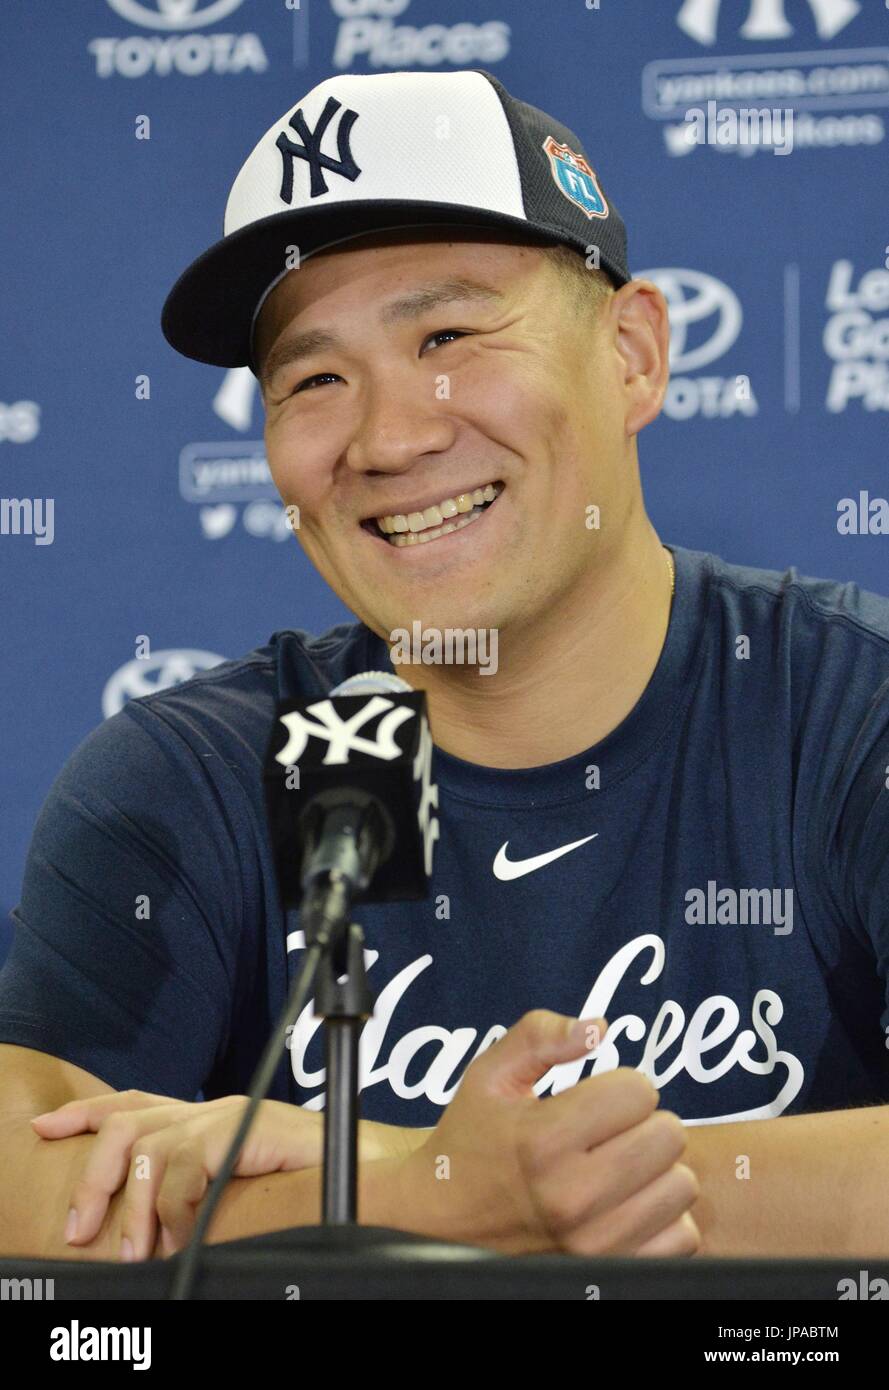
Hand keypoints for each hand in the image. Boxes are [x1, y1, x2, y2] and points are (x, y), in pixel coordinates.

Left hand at [31, 1090, 420, 1259]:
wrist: (383, 1176)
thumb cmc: (320, 1190)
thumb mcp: (244, 1193)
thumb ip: (207, 1198)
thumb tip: (161, 1234)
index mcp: (213, 1119)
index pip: (138, 1103)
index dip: (88, 1112)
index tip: (46, 1130)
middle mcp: (218, 1109)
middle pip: (130, 1121)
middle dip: (93, 1173)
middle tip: (80, 1228)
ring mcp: (235, 1115)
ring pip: (151, 1146)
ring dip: (134, 1206)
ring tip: (139, 1250)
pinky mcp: (252, 1129)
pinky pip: (189, 1164)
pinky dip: (175, 1206)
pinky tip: (183, 1233)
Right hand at [397, 1011, 699, 1255]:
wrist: (441, 1222)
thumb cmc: (471, 1141)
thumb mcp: (490, 1075)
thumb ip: (540, 1036)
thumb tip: (599, 1027)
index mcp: (543, 1140)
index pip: (638, 1091)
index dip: (619, 1085)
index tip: (594, 1099)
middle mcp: (573, 1195)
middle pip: (669, 1135)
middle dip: (643, 1123)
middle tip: (609, 1132)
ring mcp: (595, 1242)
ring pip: (682, 1185)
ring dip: (657, 1170)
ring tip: (617, 1167)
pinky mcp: (611, 1271)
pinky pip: (682, 1236)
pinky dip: (663, 1218)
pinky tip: (627, 1205)